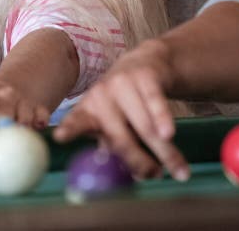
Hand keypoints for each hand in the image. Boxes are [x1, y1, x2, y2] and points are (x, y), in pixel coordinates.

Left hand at [0, 77, 50, 132]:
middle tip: (1, 135)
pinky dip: (40, 124)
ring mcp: (23, 100)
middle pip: (6, 110)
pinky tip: (36, 129)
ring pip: (25, 117)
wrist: (14, 86)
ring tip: (16, 138)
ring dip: (21, 129)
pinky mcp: (39, 107)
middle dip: (3, 123)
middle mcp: (6, 95)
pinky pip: (42, 118)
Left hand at [52, 39, 189, 180]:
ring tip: (179, 171)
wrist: (146, 61)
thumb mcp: (113, 119)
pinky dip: (164, 120)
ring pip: (144, 126)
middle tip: (154, 176)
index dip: (68, 130)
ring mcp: (122, 84)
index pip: (76, 123)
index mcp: (89, 110)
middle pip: (120, 137)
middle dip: (139, 161)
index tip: (59, 137)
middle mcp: (102, 96)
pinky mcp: (145, 76)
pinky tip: (170, 135)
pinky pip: (156, 104)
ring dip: (164, 152)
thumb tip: (133, 177)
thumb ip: (116, 146)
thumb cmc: (125, 101)